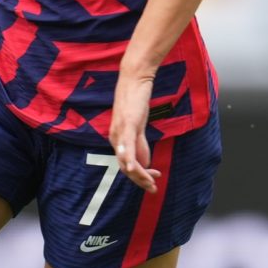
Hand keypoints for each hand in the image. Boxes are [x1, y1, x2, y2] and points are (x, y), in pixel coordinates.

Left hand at [107, 66, 160, 192]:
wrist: (135, 78)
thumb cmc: (137, 101)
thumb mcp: (139, 126)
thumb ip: (139, 144)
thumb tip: (144, 163)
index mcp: (117, 139)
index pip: (126, 165)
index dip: (139, 176)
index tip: (152, 181)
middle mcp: (115, 137)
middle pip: (125, 166)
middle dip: (140, 180)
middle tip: (153, 189)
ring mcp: (119, 130)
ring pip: (126, 159)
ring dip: (138, 174)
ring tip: (149, 183)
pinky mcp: (127, 123)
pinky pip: (127, 144)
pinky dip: (129, 157)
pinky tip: (133, 168)